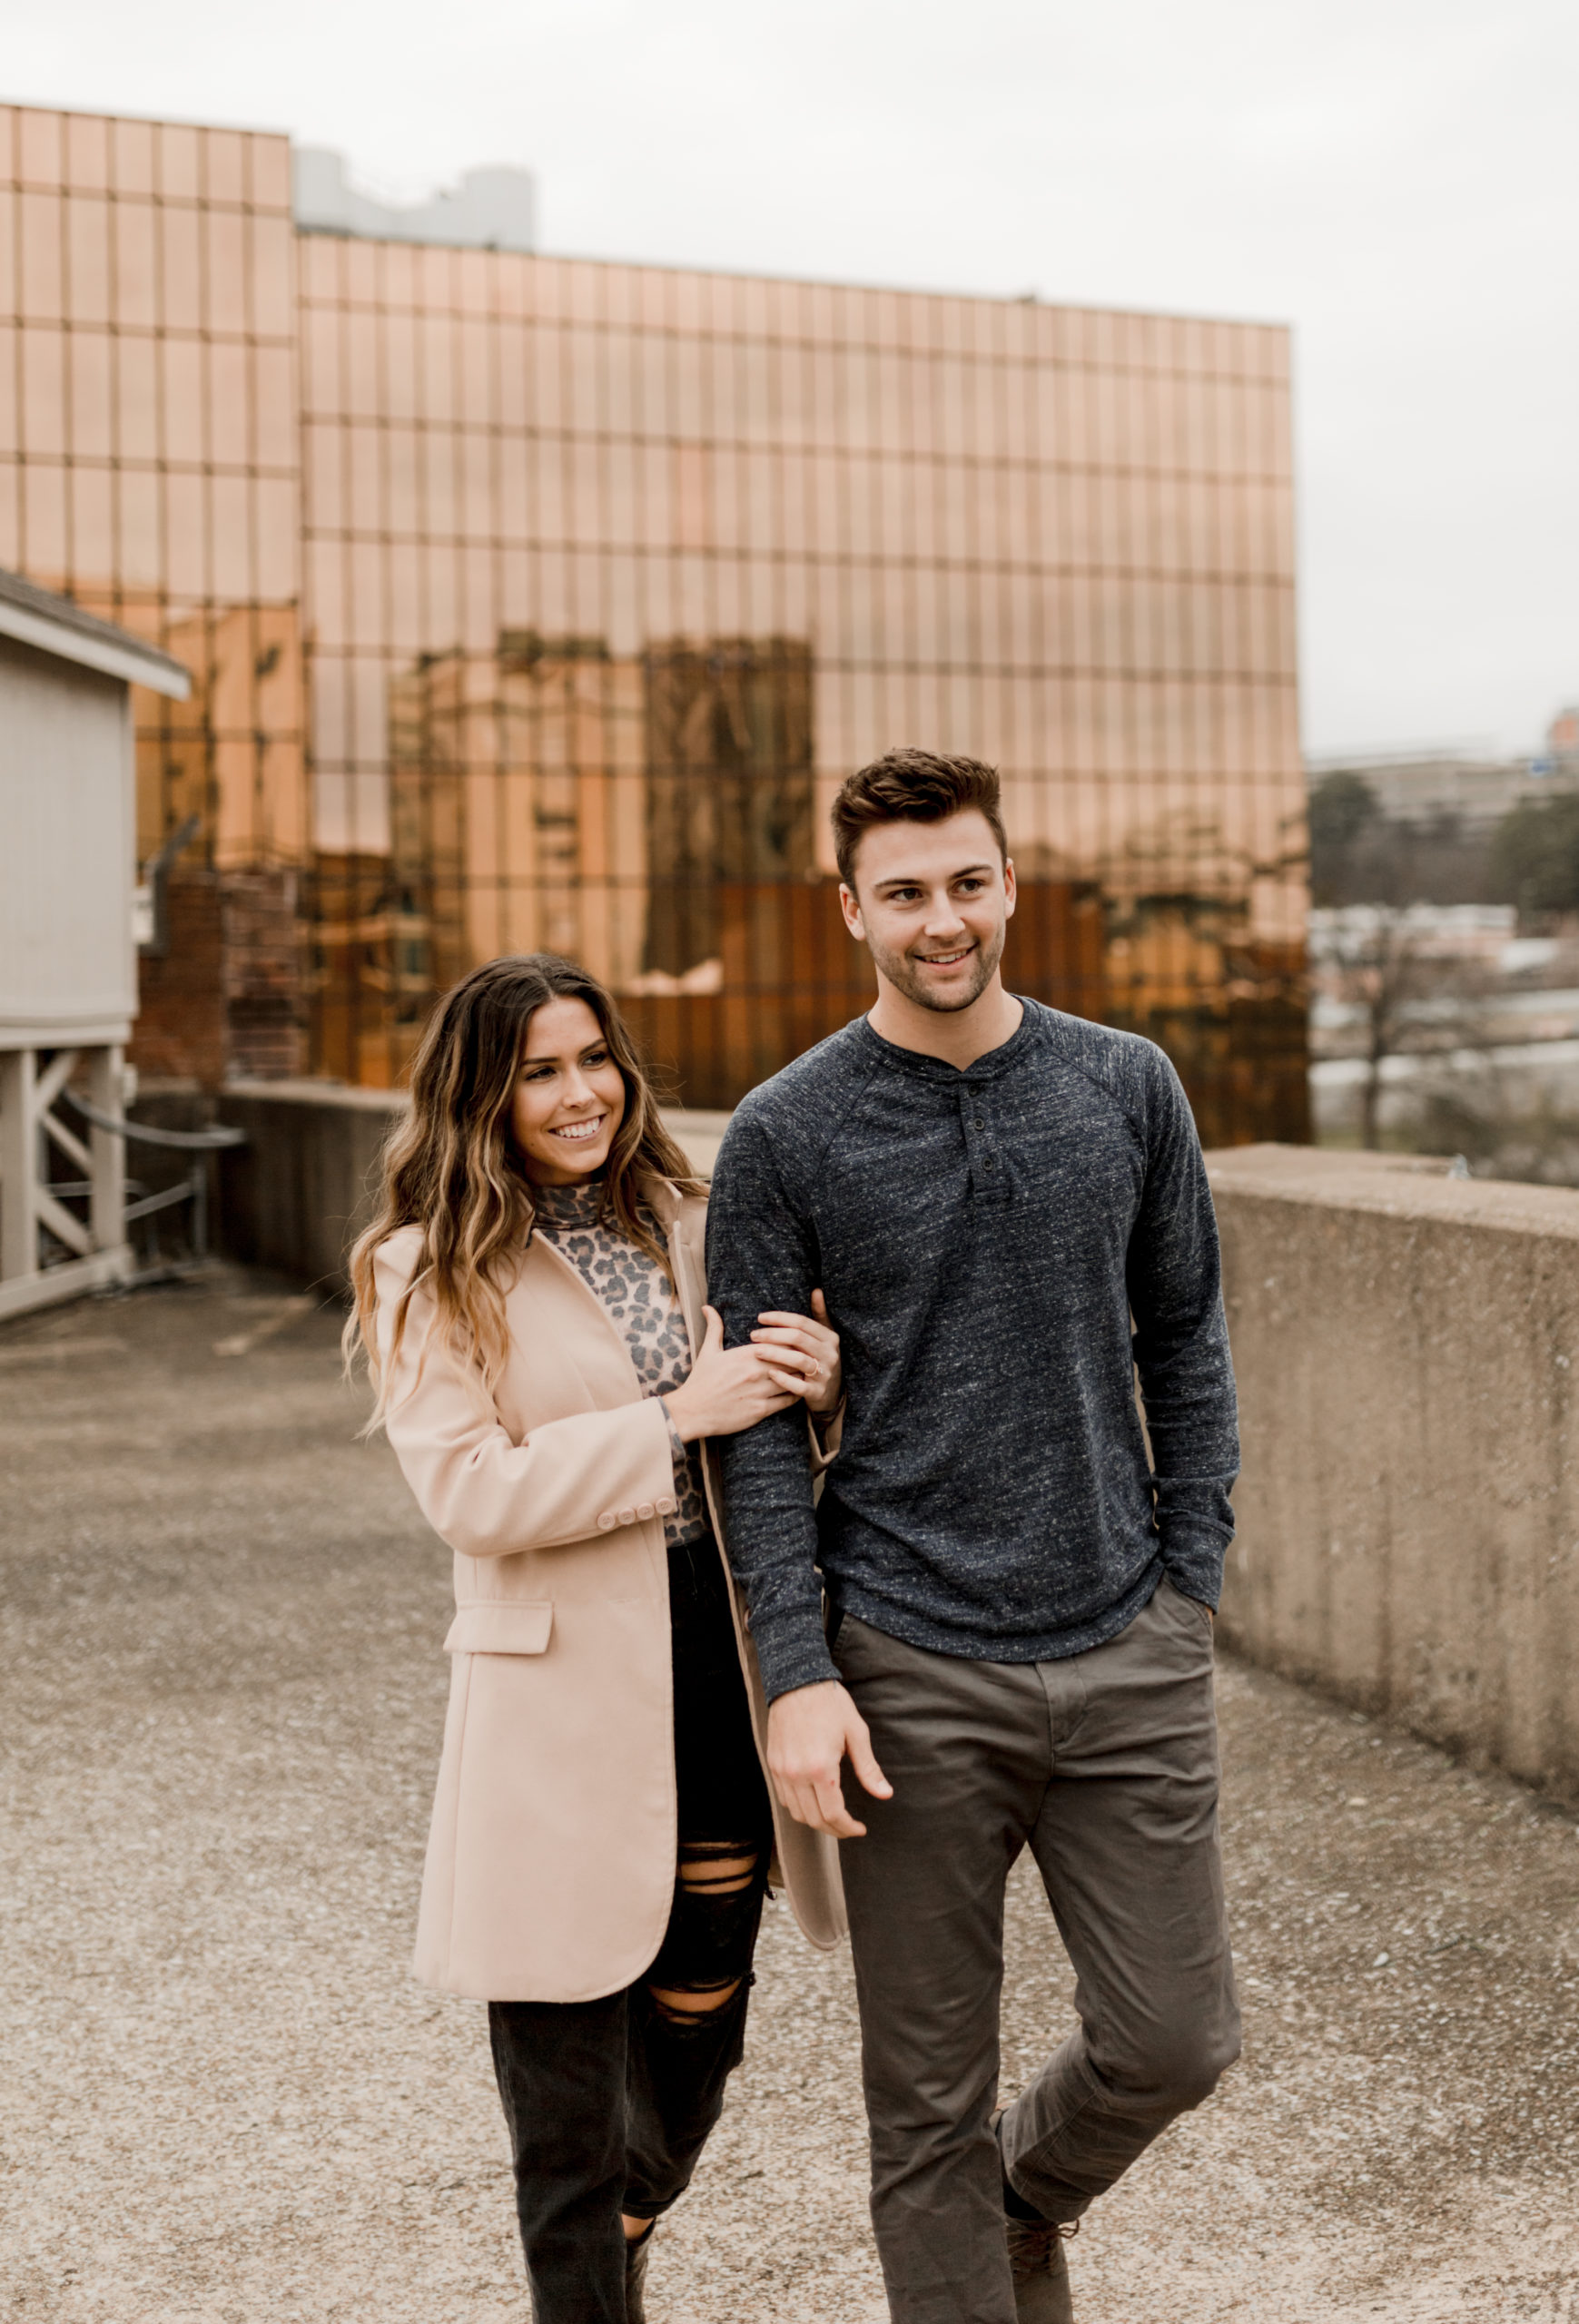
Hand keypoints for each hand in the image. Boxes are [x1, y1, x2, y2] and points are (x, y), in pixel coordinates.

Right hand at [665, 1306, 798, 1441]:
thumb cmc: (700, 1381)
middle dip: (800, 1357)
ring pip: (793, 1379)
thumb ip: (714, 1327)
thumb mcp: (707, 1351)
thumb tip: (707, 1307)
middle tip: (808, 1356)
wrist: (692, 1412)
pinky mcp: (761, 1410)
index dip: (792, 1341)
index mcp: (746, 1354)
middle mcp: (755, 1371)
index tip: (797, 1342)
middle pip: (791, 1359)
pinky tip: (797, 1390)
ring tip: (806, 1373)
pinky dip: (796, 1394)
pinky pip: (788, 1400)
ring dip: (800, 1376)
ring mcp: (760, 1391)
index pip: (781, 1341)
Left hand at [750, 1289, 842, 1414]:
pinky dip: (783, 1379)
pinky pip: (799, 1386)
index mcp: (830, 1337)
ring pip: (798, 1359)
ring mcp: (825, 1374)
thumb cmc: (821, 1360)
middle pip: (798, 1338)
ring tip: (755, 1351)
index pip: (802, 1322)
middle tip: (753, 1335)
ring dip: (774, 1354)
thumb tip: (817, 1290)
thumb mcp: (825, 1338)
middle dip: (772, 1334)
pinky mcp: (817, 1393)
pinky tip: (769, 1373)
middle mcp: (830, 1354)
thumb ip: (819, 1315)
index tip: (760, 1318)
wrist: (832, 1395)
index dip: (779, 1318)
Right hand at [766, 1679, 891, 1837]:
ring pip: (796, 1812)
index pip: (833, 1814)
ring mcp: (782, 1770)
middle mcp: (797, 1773)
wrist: (797, 1682)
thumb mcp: (856, 1733)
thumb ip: (868, 1768)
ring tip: (833, 1817)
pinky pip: (784, 1798)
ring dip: (816, 1821)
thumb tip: (885, 1794)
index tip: (860, 1829)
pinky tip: (813, 1802)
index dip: (848, 1828)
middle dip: (834, 1830)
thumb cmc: (830, 1704)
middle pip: (814, 1819)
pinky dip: (799, 1807)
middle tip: (849, 1828)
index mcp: (821, 1768)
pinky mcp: (773, 1764)